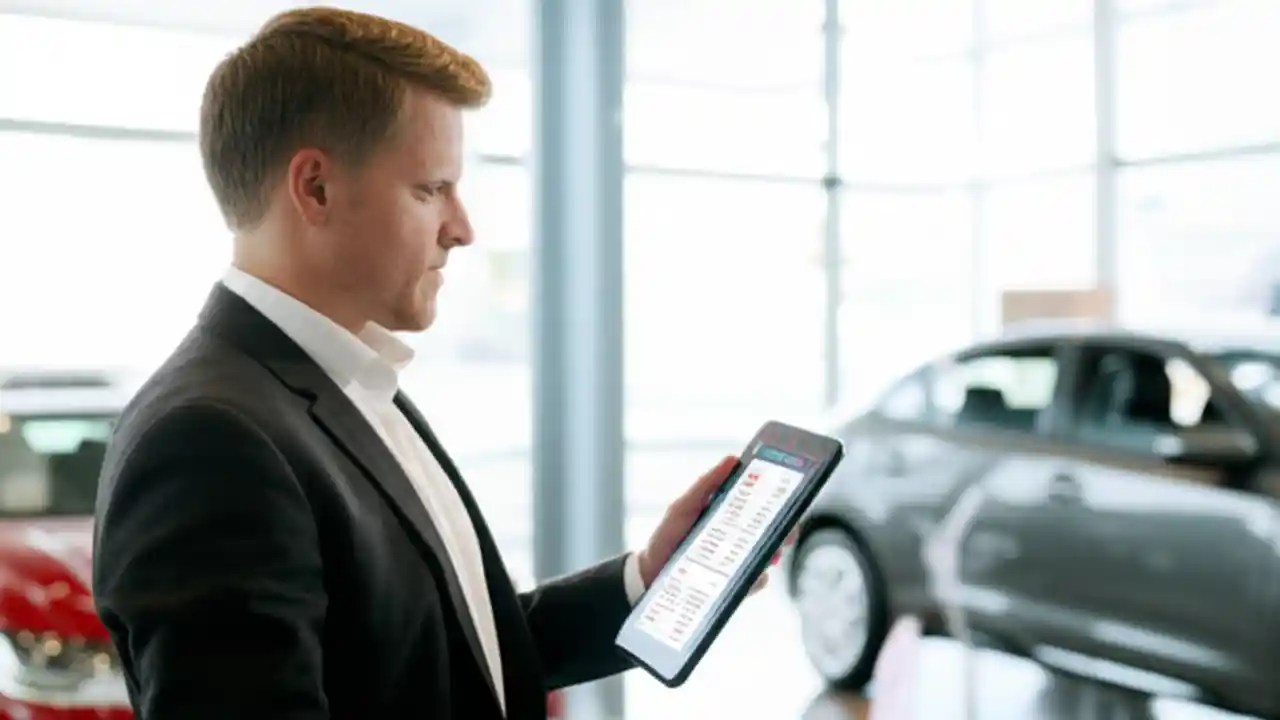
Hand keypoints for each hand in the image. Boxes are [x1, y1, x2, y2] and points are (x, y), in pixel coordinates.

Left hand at [636, 456, 800, 597]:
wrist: (651, 575)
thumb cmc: (668, 537)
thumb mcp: (684, 507)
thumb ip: (707, 485)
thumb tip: (733, 459)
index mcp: (731, 515)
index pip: (762, 504)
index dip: (780, 498)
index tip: (789, 493)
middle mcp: (740, 538)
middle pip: (774, 530)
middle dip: (786, 527)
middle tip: (787, 528)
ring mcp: (741, 561)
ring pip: (770, 555)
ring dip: (775, 551)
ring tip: (772, 551)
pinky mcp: (737, 584)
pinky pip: (756, 580)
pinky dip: (758, 577)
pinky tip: (755, 574)